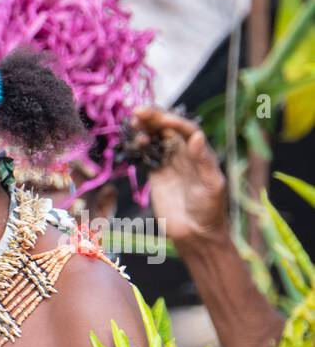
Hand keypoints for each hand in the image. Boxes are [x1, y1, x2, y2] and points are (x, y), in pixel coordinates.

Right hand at [130, 106, 227, 248]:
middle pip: (167, 130)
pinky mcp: (156, 176)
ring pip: (155, 140)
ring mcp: (169, 164)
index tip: (157, 118)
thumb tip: (196, 136)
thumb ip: (204, 161)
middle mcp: (184, 155)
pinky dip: (139, 147)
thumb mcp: (212, 185)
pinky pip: (146, 156)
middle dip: (154, 119)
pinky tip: (133, 142)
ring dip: (144, 129)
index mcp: (200, 153)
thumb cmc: (210, 210)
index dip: (171, 121)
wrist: (196, 234)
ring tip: (133, 123)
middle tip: (137, 112)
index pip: (185, 129)